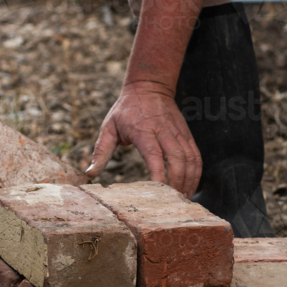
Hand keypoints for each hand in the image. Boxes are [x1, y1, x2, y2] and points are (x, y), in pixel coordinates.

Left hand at [86, 81, 201, 196]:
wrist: (149, 85)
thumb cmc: (126, 109)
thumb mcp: (109, 126)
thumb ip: (101, 151)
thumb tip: (90, 174)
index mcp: (143, 130)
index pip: (154, 154)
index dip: (158, 173)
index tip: (158, 191)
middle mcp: (164, 131)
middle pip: (177, 159)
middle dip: (177, 182)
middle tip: (173, 201)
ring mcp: (178, 132)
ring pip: (190, 158)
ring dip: (189, 180)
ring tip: (183, 199)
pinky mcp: (186, 134)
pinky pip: (196, 155)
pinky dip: (196, 172)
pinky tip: (190, 186)